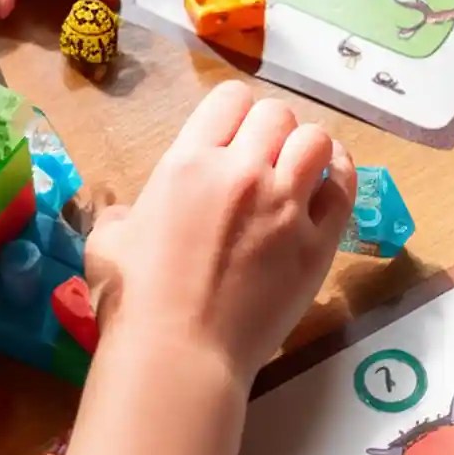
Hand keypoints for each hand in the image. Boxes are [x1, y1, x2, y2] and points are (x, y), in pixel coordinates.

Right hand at [83, 81, 356, 384]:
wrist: (180, 355)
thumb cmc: (136, 301)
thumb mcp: (109, 242)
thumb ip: (124, 214)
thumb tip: (131, 215)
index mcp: (189, 163)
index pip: (230, 99)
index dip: (234, 111)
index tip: (234, 132)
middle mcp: (242, 172)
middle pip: (276, 115)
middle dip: (270, 128)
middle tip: (264, 156)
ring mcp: (286, 206)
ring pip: (315, 141)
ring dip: (308, 146)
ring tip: (302, 164)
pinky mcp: (318, 243)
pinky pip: (344, 188)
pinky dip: (340, 176)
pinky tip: (330, 180)